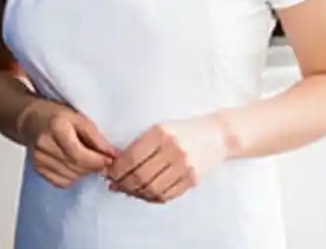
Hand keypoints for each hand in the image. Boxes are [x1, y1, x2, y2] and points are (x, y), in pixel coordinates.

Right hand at [19, 100, 116, 188]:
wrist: (31, 120)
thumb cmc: (57, 115)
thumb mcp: (79, 118)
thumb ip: (96, 138)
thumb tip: (113, 155)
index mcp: (56, 127)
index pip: (80, 154)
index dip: (98, 160)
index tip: (110, 159)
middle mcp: (44, 145)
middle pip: (76, 167)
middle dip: (94, 167)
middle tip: (102, 160)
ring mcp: (39, 159)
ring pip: (71, 176)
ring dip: (84, 172)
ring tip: (87, 160)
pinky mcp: (38, 169)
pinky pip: (62, 182)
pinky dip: (73, 177)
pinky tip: (74, 165)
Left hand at [105, 114, 231, 203]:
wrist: (217, 135)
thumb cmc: (184, 130)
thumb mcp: (160, 128)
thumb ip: (140, 144)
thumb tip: (116, 164)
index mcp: (161, 134)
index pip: (132, 158)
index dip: (117, 169)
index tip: (108, 173)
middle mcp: (172, 150)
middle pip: (140, 176)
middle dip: (123, 184)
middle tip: (114, 185)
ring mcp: (184, 167)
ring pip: (152, 189)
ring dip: (135, 193)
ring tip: (128, 190)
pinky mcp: (192, 180)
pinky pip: (167, 195)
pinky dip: (151, 198)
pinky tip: (144, 194)